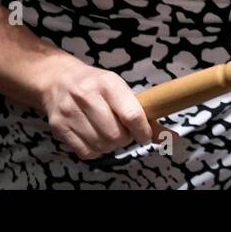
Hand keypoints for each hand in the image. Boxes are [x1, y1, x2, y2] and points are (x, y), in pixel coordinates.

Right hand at [34, 53, 156, 159]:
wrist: (58, 78)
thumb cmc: (96, 85)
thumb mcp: (120, 89)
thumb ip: (144, 114)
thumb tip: (172, 137)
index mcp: (108, 83)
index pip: (131, 114)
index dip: (142, 131)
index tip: (144, 135)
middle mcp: (87, 96)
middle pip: (115, 135)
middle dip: (124, 138)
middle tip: (123, 132)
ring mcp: (70, 112)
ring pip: (101, 145)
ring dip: (110, 146)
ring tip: (108, 133)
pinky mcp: (58, 126)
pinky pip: (86, 152)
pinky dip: (95, 150)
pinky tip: (95, 137)